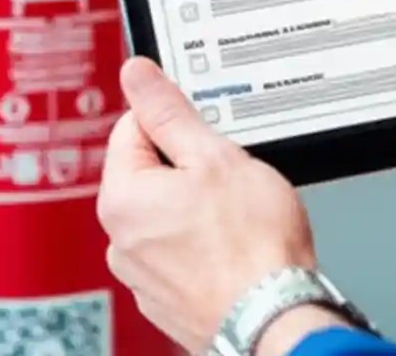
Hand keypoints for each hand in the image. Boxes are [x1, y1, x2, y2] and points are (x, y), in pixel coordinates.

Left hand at [98, 58, 325, 354]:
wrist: (275, 318)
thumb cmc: (251, 246)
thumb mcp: (213, 155)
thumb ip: (168, 111)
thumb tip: (137, 76)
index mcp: (122, 198)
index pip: (133, 127)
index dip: (176, 123)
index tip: (205, 134)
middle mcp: (120, 239)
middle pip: (150, 173)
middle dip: (189, 169)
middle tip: (229, 180)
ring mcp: (142, 274)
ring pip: (167, 215)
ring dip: (196, 209)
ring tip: (236, 220)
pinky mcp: (166, 298)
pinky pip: (179, 253)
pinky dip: (202, 247)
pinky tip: (233, 250)